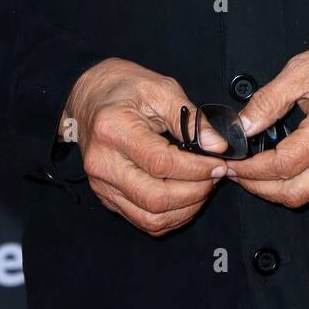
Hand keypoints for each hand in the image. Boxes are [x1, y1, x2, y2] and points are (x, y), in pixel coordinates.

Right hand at [59, 58, 224, 235]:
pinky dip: (171, 216)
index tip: (219, 163)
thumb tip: (217, 146)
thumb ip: (191, 119)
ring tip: (204, 185)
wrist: (89, 98)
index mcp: (113, 130)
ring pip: (151, 218)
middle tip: (216, 175)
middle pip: (155, 198)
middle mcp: (103, 163)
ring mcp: (102, 184)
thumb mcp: (161, 89)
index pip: (161, 163)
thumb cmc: (124, 88)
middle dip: (196, 192)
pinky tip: (187, 197)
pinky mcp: (107, 197)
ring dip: (186, 208)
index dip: (196, 169)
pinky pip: (142, 220)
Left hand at [227, 26, 308, 206]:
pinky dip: (299, 181)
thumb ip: (269, 101)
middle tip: (237, 174)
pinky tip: (283, 165)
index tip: (232, 163)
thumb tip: (243, 127)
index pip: (283, 165)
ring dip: (278, 189)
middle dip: (260, 189)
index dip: (252, 170)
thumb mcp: (303, 68)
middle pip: (295, 193)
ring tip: (254, 171)